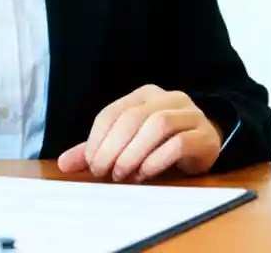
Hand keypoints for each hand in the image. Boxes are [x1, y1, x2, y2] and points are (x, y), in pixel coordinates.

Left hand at [57, 84, 222, 182]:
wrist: (206, 144)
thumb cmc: (161, 143)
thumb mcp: (128, 143)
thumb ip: (99, 150)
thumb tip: (64, 164)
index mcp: (145, 95)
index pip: (112, 112)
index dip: (97, 139)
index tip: (91, 164)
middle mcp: (168, 98)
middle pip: (133, 118)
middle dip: (113, 148)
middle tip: (104, 173)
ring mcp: (190, 114)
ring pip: (157, 125)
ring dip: (134, 153)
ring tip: (123, 174)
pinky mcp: (204, 135)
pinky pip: (179, 142)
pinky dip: (157, 159)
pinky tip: (145, 174)